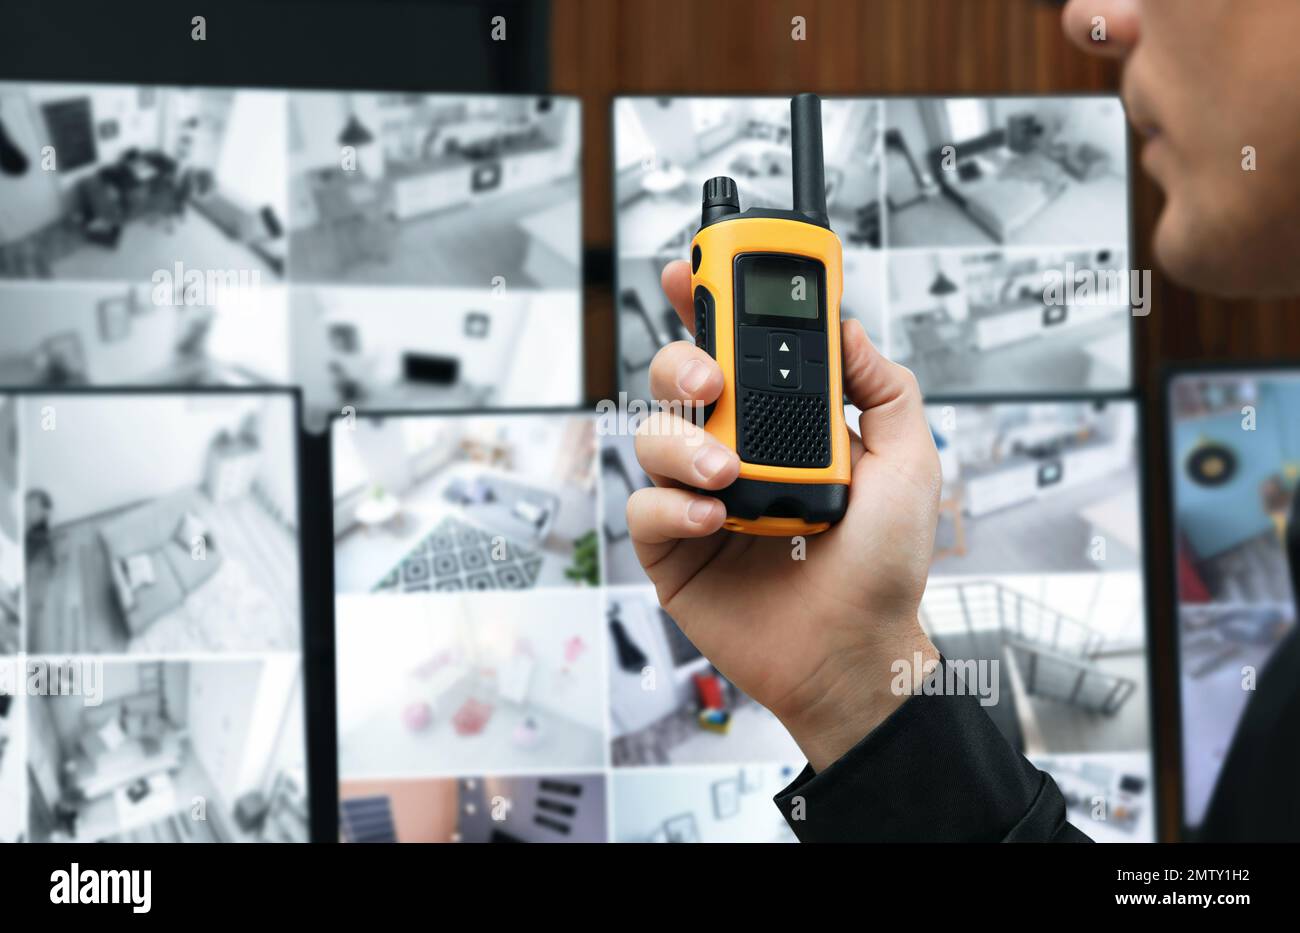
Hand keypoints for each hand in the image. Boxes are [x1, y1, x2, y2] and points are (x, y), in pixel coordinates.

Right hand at [627, 259, 941, 771]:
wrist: (859, 652)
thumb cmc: (883, 566)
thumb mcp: (908, 462)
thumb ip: (883, 388)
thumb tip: (847, 327)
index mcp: (782, 425)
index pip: (737, 349)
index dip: (709, 305)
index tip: (695, 270)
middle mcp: (733, 451)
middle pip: (677, 379)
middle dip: (681, 361)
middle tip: (710, 377)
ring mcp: (698, 498)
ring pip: (651, 437)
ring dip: (682, 442)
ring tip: (728, 473)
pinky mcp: (672, 550)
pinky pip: (643, 508)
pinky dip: (671, 505)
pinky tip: (713, 520)